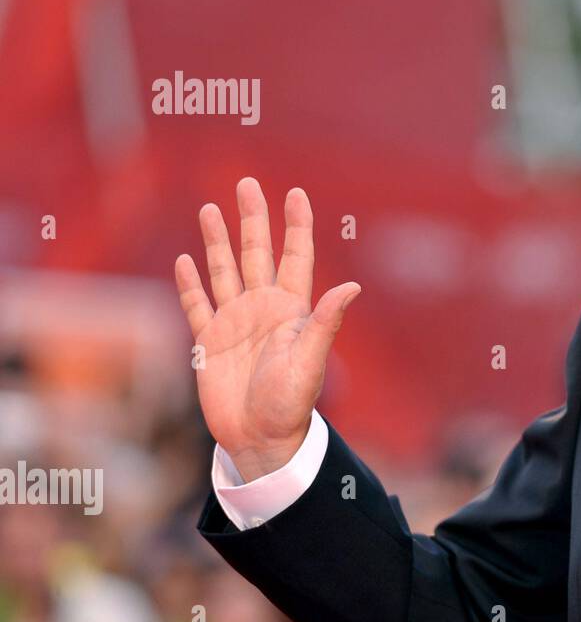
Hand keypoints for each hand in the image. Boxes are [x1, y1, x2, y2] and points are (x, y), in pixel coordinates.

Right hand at [174, 178, 359, 480]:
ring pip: (225, 271)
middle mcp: (264, 309)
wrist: (260, 438)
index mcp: (292, 310)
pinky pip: (198, 305)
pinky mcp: (210, 342)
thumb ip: (326, 322)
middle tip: (247, 183)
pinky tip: (187, 260)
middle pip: (257, 253)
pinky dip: (191, 283)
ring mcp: (235, 323)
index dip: (296, 226)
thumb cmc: (291, 403)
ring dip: (218, 241)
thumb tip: (354, 286)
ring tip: (211, 209)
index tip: (296, 192)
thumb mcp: (311, 360)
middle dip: (253, 218)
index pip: (295, 257)